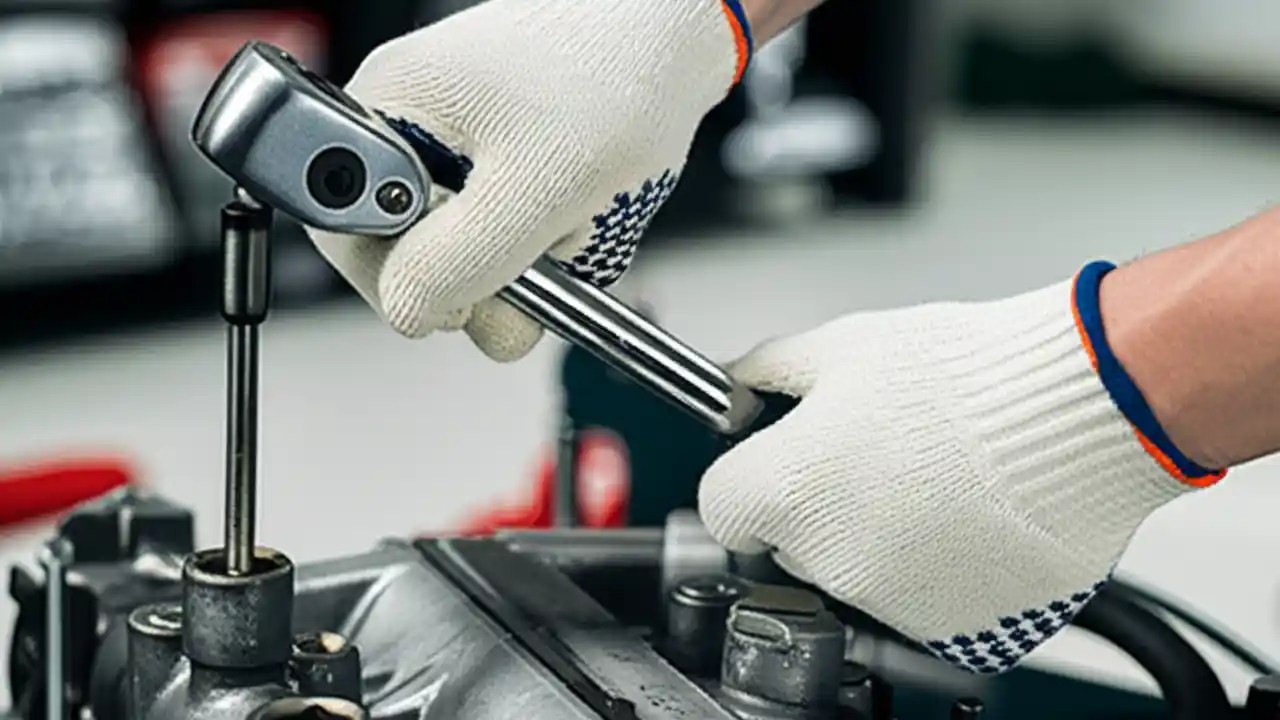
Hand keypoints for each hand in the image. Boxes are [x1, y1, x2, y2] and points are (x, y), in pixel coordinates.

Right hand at [307, 0, 751, 360]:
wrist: (683, 26)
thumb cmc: (616, 71)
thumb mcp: (536, 188)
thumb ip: (460, 262)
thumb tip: (408, 309)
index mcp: (387, 114)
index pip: (349, 238)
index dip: (409, 281)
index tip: (473, 288)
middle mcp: (412, 127)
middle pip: (415, 254)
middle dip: (489, 272)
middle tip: (546, 242)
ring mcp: (460, 142)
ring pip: (474, 251)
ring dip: (532, 257)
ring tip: (576, 213)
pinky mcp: (506, 155)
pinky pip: (511, 227)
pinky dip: (551, 235)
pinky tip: (585, 207)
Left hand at [698, 272, 1218, 672]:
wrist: (1079, 411)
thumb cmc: (966, 375)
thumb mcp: (843, 346)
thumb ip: (767, 370)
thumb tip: (737, 383)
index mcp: (787, 493)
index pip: (725, 507)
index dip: (749, 476)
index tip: (777, 460)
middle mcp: (830, 561)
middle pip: (790, 543)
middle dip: (817, 505)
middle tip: (877, 456)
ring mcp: (892, 601)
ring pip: (855, 572)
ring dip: (878, 537)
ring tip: (936, 480)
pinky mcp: (953, 628)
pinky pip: (919, 600)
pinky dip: (934, 569)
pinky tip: (968, 516)